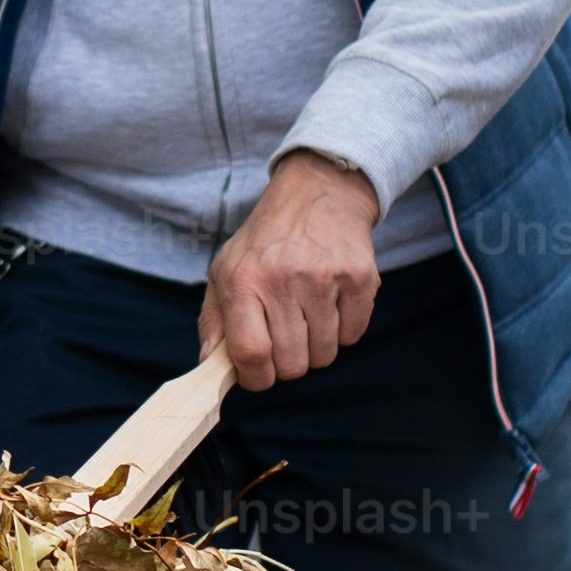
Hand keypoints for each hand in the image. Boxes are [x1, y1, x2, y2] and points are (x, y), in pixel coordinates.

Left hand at [203, 150, 379, 391]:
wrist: (319, 193)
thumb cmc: (265, 242)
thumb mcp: (225, 271)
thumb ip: (214, 322)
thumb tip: (210, 367)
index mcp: (243, 280)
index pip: (250, 353)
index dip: (255, 377)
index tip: (258, 373)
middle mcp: (283, 279)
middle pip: (291, 365)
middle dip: (287, 363)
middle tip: (285, 338)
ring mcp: (325, 279)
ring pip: (324, 356)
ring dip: (315, 347)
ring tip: (307, 315)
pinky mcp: (360, 279)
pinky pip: (352, 337)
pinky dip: (342, 330)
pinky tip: (331, 303)